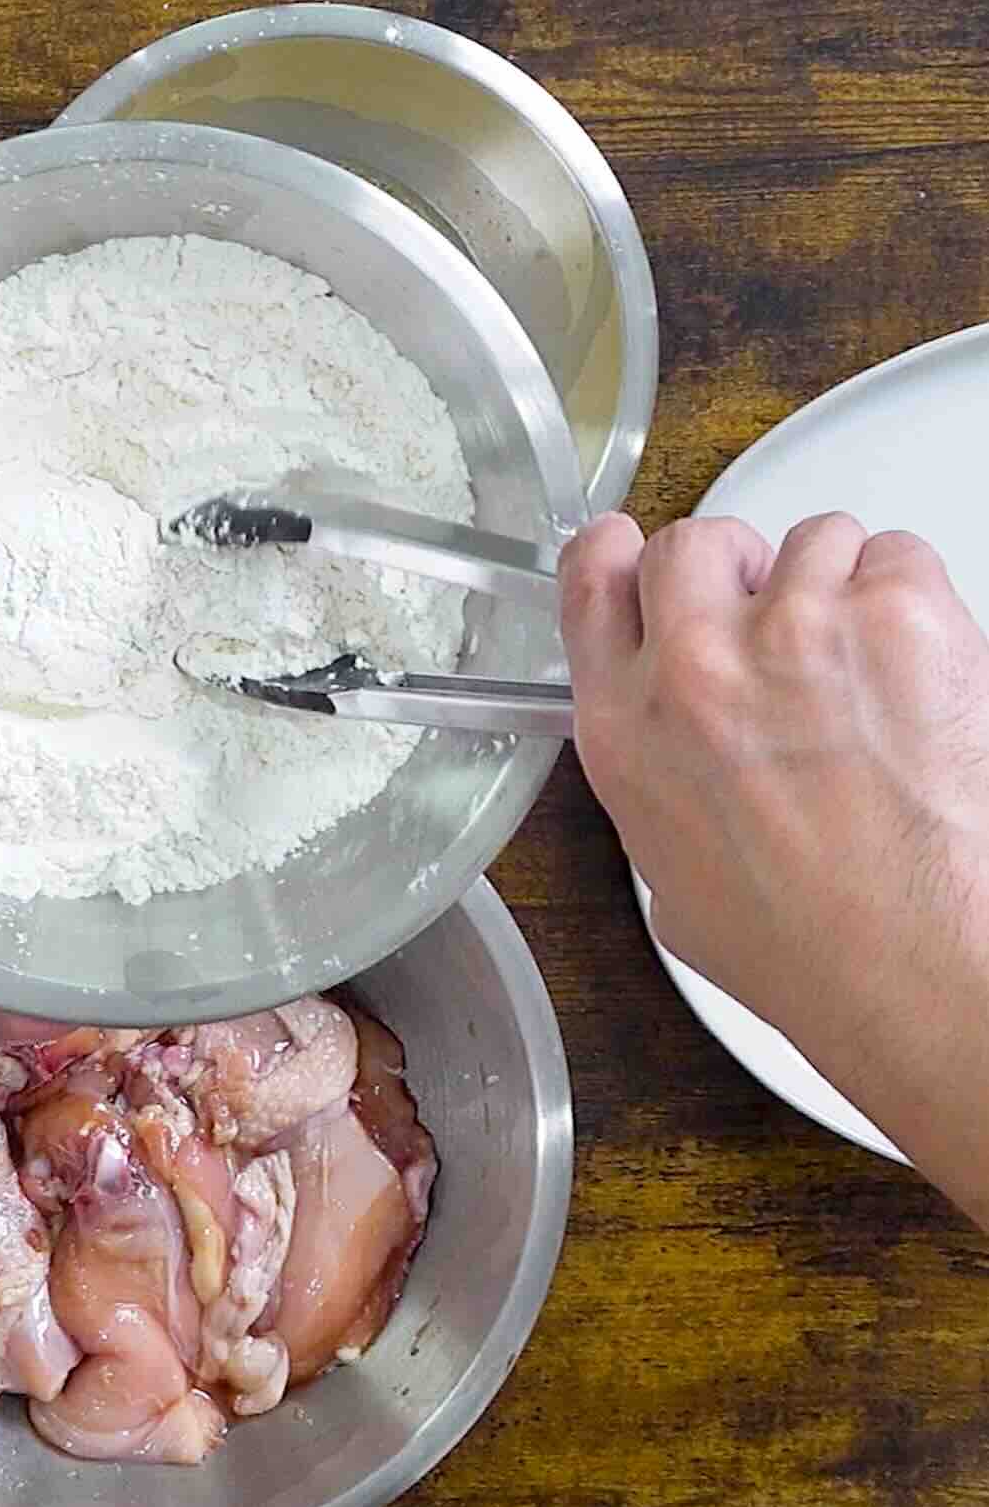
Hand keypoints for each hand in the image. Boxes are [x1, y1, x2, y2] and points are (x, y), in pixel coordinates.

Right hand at [560, 511, 988, 1224]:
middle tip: (779, 626)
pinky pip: (897, 557)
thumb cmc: (801, 942)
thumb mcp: (665, 869)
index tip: (632, 549)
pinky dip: (910, 599)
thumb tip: (675, 745)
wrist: (909, 966)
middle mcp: (694, 667)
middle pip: (695, 540)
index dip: (616, 551)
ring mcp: (793, 632)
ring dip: (837, 590)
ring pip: (811, 540)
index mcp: (624, 726)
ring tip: (866, 674)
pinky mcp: (896, 618)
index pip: (591, 578)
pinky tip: (915, 674)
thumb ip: (652, 775)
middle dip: (738, 571)